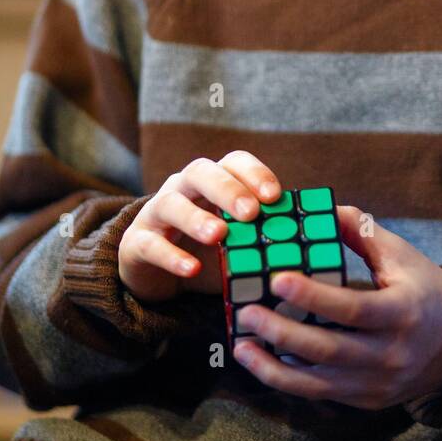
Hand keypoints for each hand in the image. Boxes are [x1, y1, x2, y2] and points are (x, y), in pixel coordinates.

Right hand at [118, 151, 281, 302]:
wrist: (159, 277)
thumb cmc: (208, 252)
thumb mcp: (239, 244)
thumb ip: (265, 239)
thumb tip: (305, 245)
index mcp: (213, 182)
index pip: (233, 162)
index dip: (254, 174)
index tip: (276, 197)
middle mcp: (183, 189)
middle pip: (200, 172)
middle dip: (226, 189)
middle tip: (250, 213)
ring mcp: (156, 213)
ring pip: (170, 203)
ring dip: (196, 217)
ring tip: (218, 235)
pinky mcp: (136, 243)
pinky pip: (150, 244)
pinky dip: (171, 256)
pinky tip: (191, 269)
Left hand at [231, 205, 441, 409]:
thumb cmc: (426, 290)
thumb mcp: (403, 256)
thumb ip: (361, 232)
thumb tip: (320, 210)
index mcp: (402, 312)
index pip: (351, 308)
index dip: (312, 296)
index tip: (277, 279)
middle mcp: (391, 353)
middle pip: (329, 349)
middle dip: (282, 332)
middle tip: (246, 312)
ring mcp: (378, 383)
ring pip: (318, 381)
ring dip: (273, 365)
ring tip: (241, 344)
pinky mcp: (367, 400)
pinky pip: (321, 393)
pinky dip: (287, 380)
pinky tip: (261, 361)